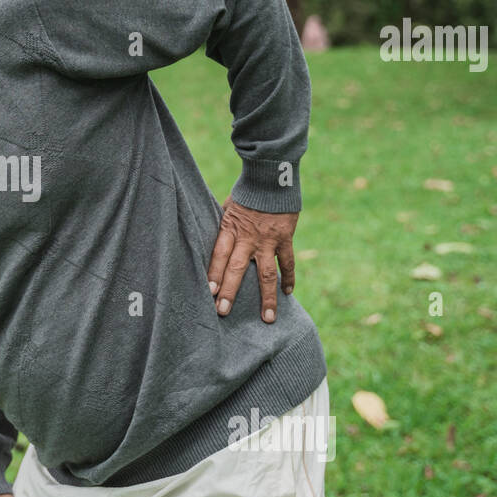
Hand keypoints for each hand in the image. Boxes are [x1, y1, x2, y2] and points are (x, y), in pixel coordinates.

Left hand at [207, 194, 297, 323]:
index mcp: (229, 229)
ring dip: (266, 297)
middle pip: (237, 269)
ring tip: (267, 318)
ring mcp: (268, 240)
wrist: (270, 179)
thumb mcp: (226, 208)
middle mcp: (248, 238)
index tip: (209, 292)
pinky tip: (287, 293)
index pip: (218, 255)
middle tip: (223, 312)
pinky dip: (288, 278)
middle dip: (230, 292)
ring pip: (267, 273)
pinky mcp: (285, 238)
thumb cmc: (244, 194)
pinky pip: (287, 262)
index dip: (213, 274)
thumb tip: (208, 245)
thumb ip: (222, 228)